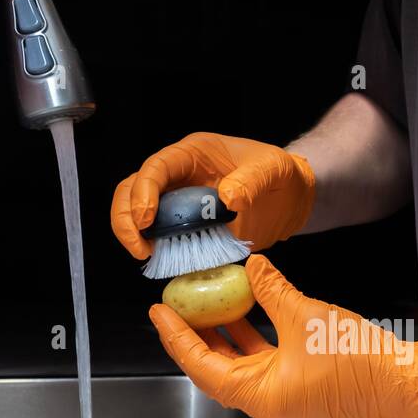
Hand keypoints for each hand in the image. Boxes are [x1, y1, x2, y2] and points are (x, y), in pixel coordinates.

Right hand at [111, 133, 315, 259]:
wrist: (291, 199)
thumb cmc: (281, 175)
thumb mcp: (273, 170)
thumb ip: (252, 179)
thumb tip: (228, 197)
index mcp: (193, 153)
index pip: (157, 167)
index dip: (144, 191)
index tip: (146, 219)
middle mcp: (179, 176)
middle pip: (131, 189)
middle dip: (126, 217)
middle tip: (140, 248)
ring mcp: (178, 202)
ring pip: (136, 213)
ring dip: (133, 235)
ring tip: (147, 256)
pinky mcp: (186, 227)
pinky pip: (160, 237)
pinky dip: (156, 251)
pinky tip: (163, 264)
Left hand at [148, 255, 417, 417]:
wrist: (401, 380)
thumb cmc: (357, 362)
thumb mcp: (306, 317)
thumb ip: (272, 290)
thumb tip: (251, 266)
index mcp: (259, 396)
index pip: (202, 366)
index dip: (177, 338)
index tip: (160, 312)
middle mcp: (265, 400)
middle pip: (215, 366)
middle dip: (196, 334)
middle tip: (178, 302)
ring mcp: (282, 393)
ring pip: (239, 361)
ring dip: (223, 332)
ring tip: (207, 300)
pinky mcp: (299, 382)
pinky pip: (262, 357)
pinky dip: (250, 334)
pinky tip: (246, 307)